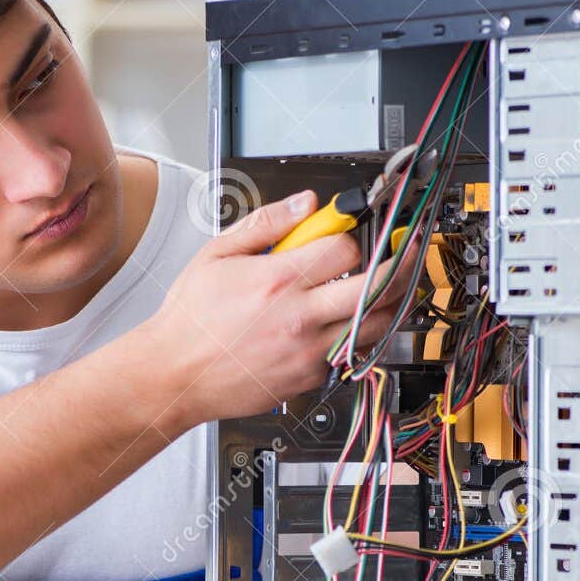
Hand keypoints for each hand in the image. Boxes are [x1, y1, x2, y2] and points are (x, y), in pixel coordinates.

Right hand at [142, 191, 416, 427]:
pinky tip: (338, 321)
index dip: (351, 237)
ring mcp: (309, 351)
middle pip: (378, 287)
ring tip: (380, 287)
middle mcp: (300, 317)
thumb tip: (305, 203)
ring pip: (375, 325)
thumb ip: (266, 223)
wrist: (174, 375)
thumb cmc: (190, 320)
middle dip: (401, 264)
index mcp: (278, 280)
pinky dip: (353, 334)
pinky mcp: (309, 377)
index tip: (347, 235)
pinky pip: (348, 351)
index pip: (345, 249)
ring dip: (387, 303)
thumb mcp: (217, 254)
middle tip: (405, 253)